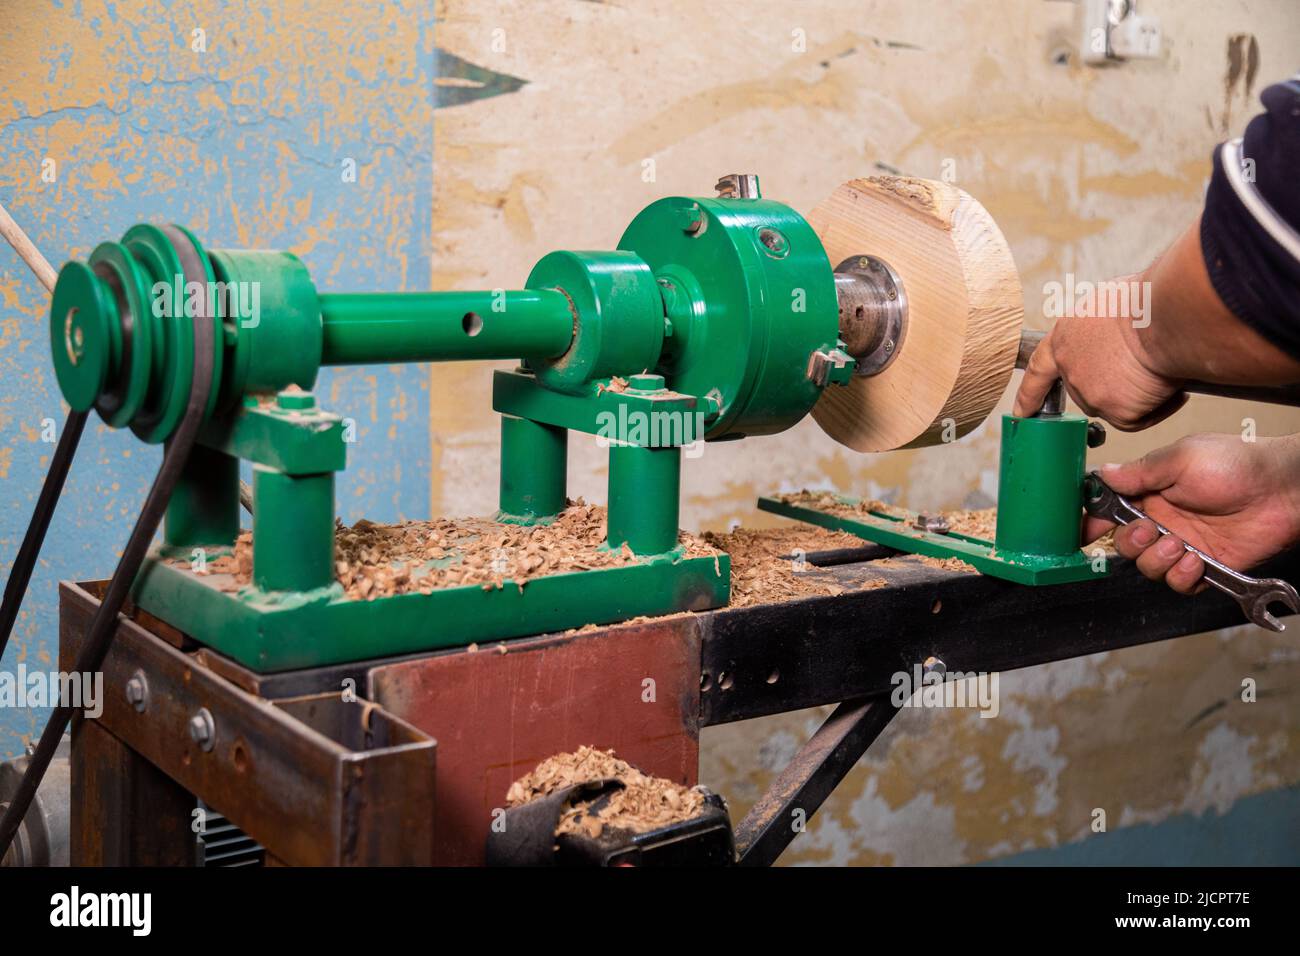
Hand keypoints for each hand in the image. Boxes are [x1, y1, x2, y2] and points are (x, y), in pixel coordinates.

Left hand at [1013, 272, 1185, 428]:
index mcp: (1064, 338)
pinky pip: (1139, 418)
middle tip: (1139, 367)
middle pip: (1088, 391)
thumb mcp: (1106, 304)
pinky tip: (1170, 384)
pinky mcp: (1117, 412)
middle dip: (1113, 384)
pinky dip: (1158, 405)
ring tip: (1159, 367)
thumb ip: (1096, 329)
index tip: (1022, 411)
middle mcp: (1071, 369)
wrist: (1167, 314)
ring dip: (1137, 393)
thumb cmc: (1145, 301)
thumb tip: (1108, 338)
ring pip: (1116, 405)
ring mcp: (1091, 393)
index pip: (1038, 371)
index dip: (1030, 393)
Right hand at [1086, 434, 1299, 593]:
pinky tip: (1195, 559)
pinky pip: (1177, 583)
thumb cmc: (1238, 464)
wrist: (1283, 489)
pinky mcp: (1205, 566)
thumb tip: (1103, 474)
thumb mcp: (1180, 459)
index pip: (1110, 509)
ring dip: (1156, 561)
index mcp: (1151, 492)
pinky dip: (1181, 576)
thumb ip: (1139, 472)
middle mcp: (1163, 520)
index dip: (1094, 521)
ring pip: (1147, 567)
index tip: (1087, 529)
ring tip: (1179, 545)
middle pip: (1124, 545)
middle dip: (1130, 543)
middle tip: (1149, 531)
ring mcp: (1183, 544)